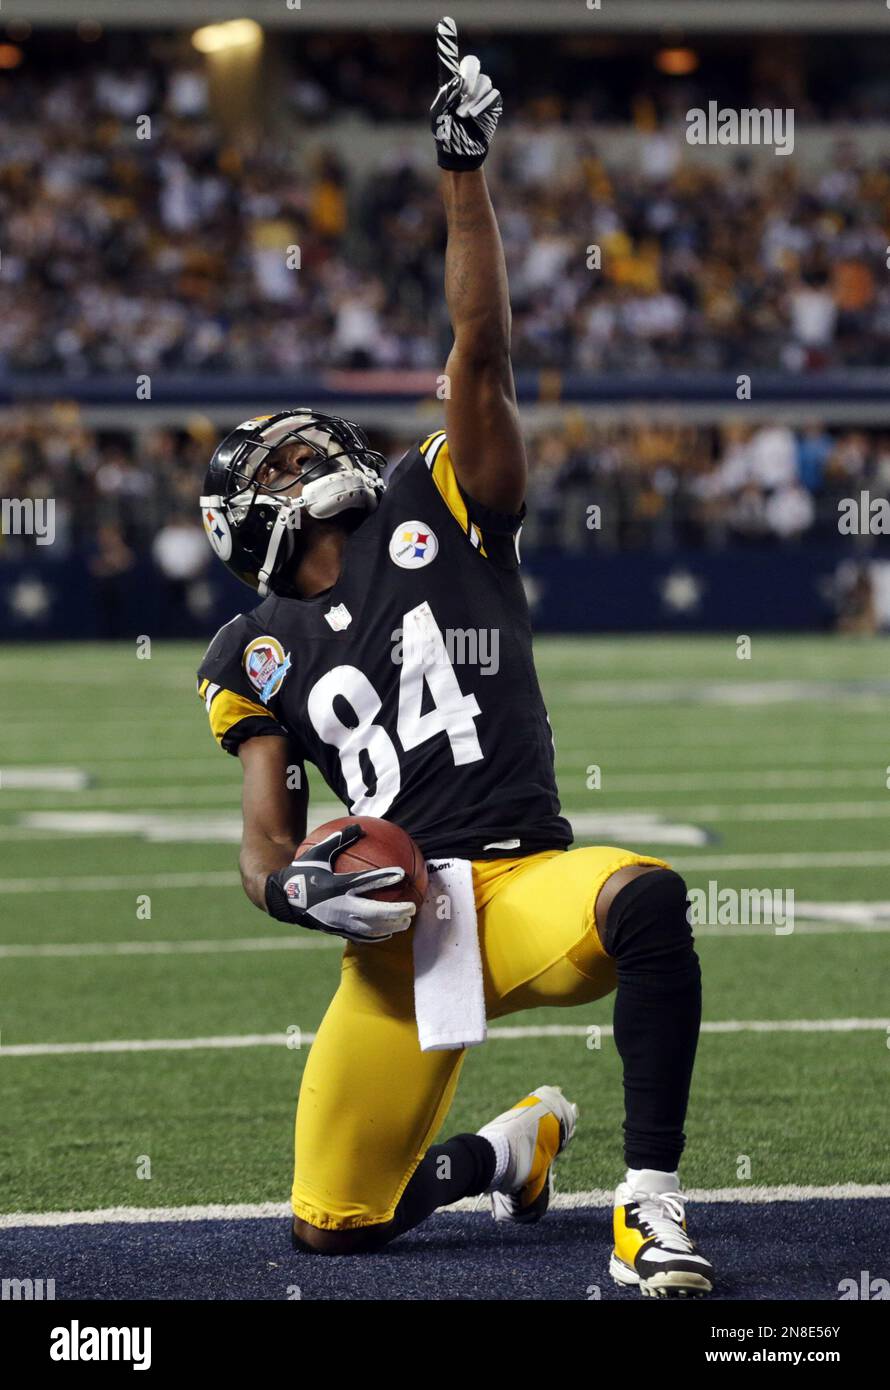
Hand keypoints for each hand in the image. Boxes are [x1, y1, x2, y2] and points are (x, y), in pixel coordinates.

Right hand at [265, 823, 416, 943]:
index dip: (384, 878)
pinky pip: (359, 936)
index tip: (401, 874)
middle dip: (395, 911)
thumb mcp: (317, 852)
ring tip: (406, 923)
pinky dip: (375, 936)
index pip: (366, 882)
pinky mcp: (335, 930)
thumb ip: (339, 839)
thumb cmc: (303, 872)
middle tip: (412, 907)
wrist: (284, 898)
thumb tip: (359, 825)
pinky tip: (388, 934)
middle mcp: (340, 905)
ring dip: (390, 926)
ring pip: (370, 928)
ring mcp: (338, 921)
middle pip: (374, 912)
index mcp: (337, 885)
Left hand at [430, 16, 501, 170]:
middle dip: (468, 75)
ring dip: (473, 97)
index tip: (445, 22)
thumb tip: (457, 81)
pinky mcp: (493, 105)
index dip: (448, 40)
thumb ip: (443, 97)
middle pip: (472, 65)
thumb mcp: (436, 117)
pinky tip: (472, 114)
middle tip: (462, 88)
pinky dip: (482, 104)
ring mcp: (481, 94)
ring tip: (463, 114)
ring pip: (484, 82)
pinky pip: (492, 96)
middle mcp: (466, 85)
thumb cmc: (445, 136)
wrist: (460, 154)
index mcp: (450, 84)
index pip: (449, 59)